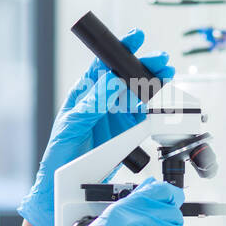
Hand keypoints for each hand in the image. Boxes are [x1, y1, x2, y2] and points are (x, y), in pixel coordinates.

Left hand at [18, 29, 173, 225]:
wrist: (64, 187)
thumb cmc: (59, 154)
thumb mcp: (72, 125)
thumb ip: (92, 103)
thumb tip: (109, 80)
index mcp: (86, 94)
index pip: (104, 65)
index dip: (119, 49)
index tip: (135, 38)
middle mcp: (103, 101)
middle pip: (127, 77)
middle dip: (144, 65)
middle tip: (160, 60)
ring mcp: (117, 117)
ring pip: (139, 94)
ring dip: (153, 84)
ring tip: (166, 75)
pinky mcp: (128, 134)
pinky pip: (145, 117)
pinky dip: (156, 108)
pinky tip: (163, 101)